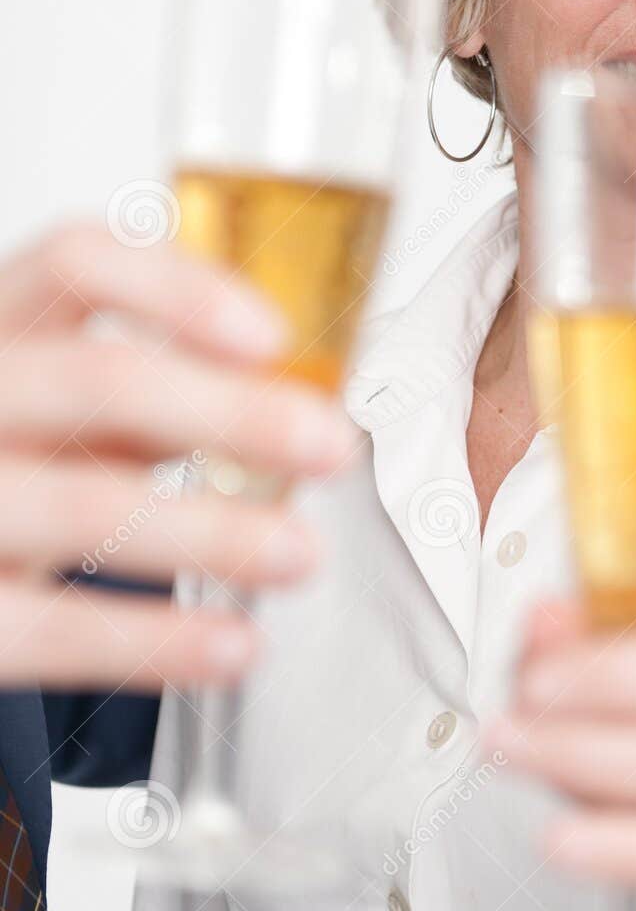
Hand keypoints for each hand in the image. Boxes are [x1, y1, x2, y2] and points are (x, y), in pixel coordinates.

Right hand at [0, 221, 359, 689]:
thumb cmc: (1, 468)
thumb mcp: (47, 412)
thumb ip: (135, 399)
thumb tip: (274, 399)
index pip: (75, 264)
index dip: (179, 291)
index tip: (273, 337)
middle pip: (101, 377)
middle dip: (235, 411)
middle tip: (329, 444)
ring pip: (88, 504)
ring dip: (218, 531)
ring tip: (299, 553)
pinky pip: (56, 628)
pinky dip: (159, 641)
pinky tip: (235, 646)